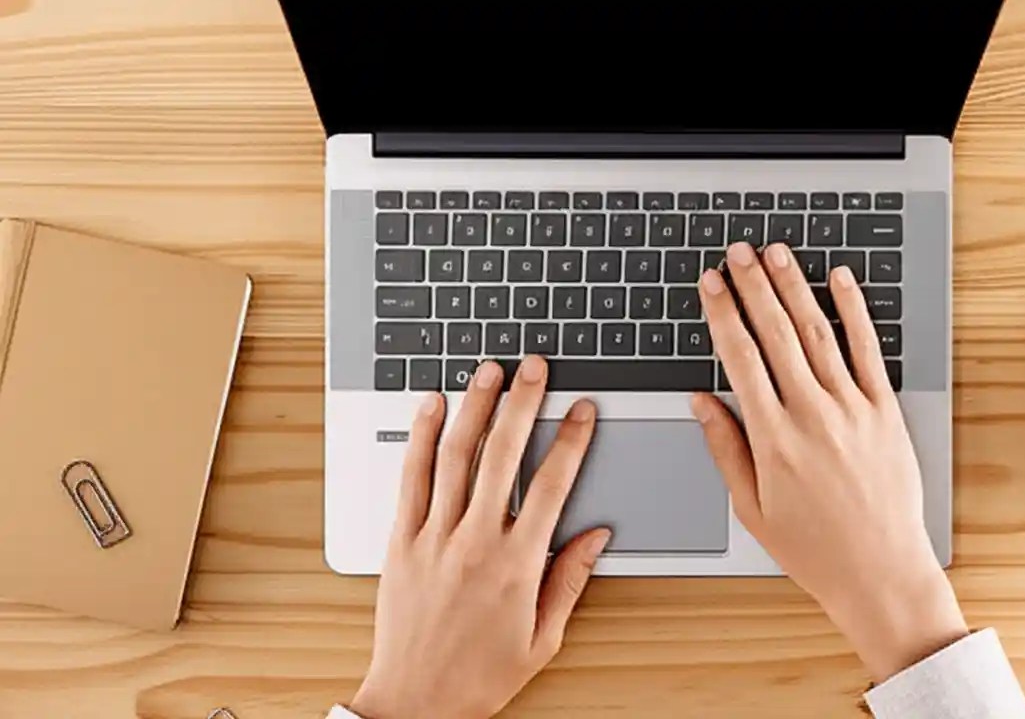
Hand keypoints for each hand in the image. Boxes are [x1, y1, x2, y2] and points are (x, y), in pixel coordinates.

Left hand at [350, 357, 609, 718]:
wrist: (414, 702)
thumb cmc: (479, 676)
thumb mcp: (542, 639)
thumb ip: (569, 580)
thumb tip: (596, 536)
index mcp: (516, 564)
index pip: (551, 485)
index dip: (571, 440)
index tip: (583, 410)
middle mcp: (474, 541)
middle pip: (503, 455)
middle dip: (523, 403)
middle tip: (536, 367)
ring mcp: (433, 537)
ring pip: (456, 456)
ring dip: (475, 407)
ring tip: (490, 371)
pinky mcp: (401, 540)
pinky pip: (411, 478)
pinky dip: (422, 437)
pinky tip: (432, 406)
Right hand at [692, 242, 967, 681]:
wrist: (880, 571)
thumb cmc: (814, 547)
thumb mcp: (751, 507)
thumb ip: (725, 447)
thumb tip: (702, 400)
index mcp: (773, 437)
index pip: (740, 357)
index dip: (722, 314)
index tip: (710, 283)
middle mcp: (812, 414)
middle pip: (776, 333)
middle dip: (752, 287)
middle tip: (737, 253)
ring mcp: (853, 408)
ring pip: (818, 333)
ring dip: (795, 288)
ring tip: (776, 253)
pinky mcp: (885, 411)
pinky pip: (869, 350)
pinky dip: (854, 311)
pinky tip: (841, 280)